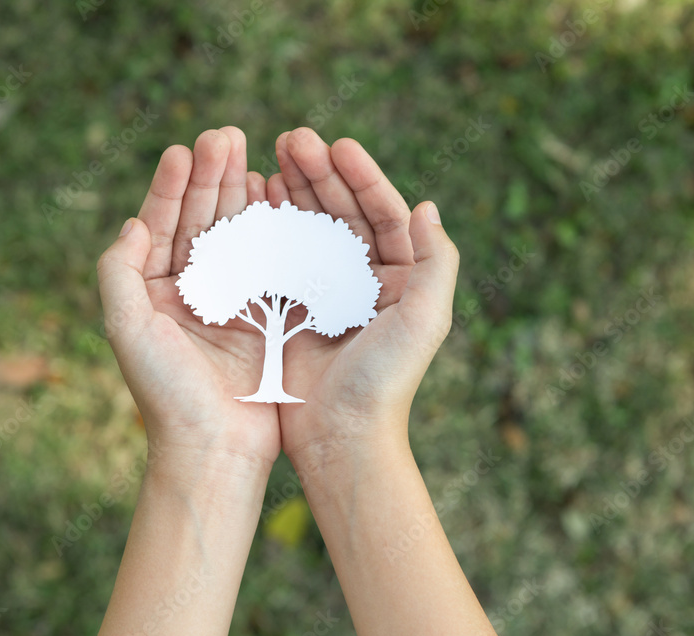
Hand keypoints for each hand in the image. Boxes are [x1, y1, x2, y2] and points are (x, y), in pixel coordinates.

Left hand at [97, 127, 280, 478]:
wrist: (216, 450)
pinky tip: (278, 199)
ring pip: (235, 236)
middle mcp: (190, 293)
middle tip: (227, 135)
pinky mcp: (265, 317)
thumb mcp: (127, 330)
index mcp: (153, 294)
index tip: (184, 149)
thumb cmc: (166, 395)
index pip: (159, 226)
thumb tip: (131, 223)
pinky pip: (269, 262)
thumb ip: (119, 273)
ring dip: (241, 194)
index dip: (170, 186)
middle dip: (211, 177)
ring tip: (253, 153)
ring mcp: (230, 302)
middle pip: (199, 222)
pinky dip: (273, 230)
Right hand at [263, 128, 459, 467]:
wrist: (341, 439)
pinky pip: (281, 257)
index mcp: (403, 281)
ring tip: (270, 157)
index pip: (386, 214)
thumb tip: (427, 206)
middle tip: (291, 138)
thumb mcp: (424, 320)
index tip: (337, 144)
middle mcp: (367, 282)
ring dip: (294, 191)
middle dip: (320, 174)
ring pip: (311, 229)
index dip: (363, 176)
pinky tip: (256, 199)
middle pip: (345, 214)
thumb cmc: (386, 382)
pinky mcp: (294, 310)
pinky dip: (270, 227)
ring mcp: (328, 294)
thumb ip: (436, 262)